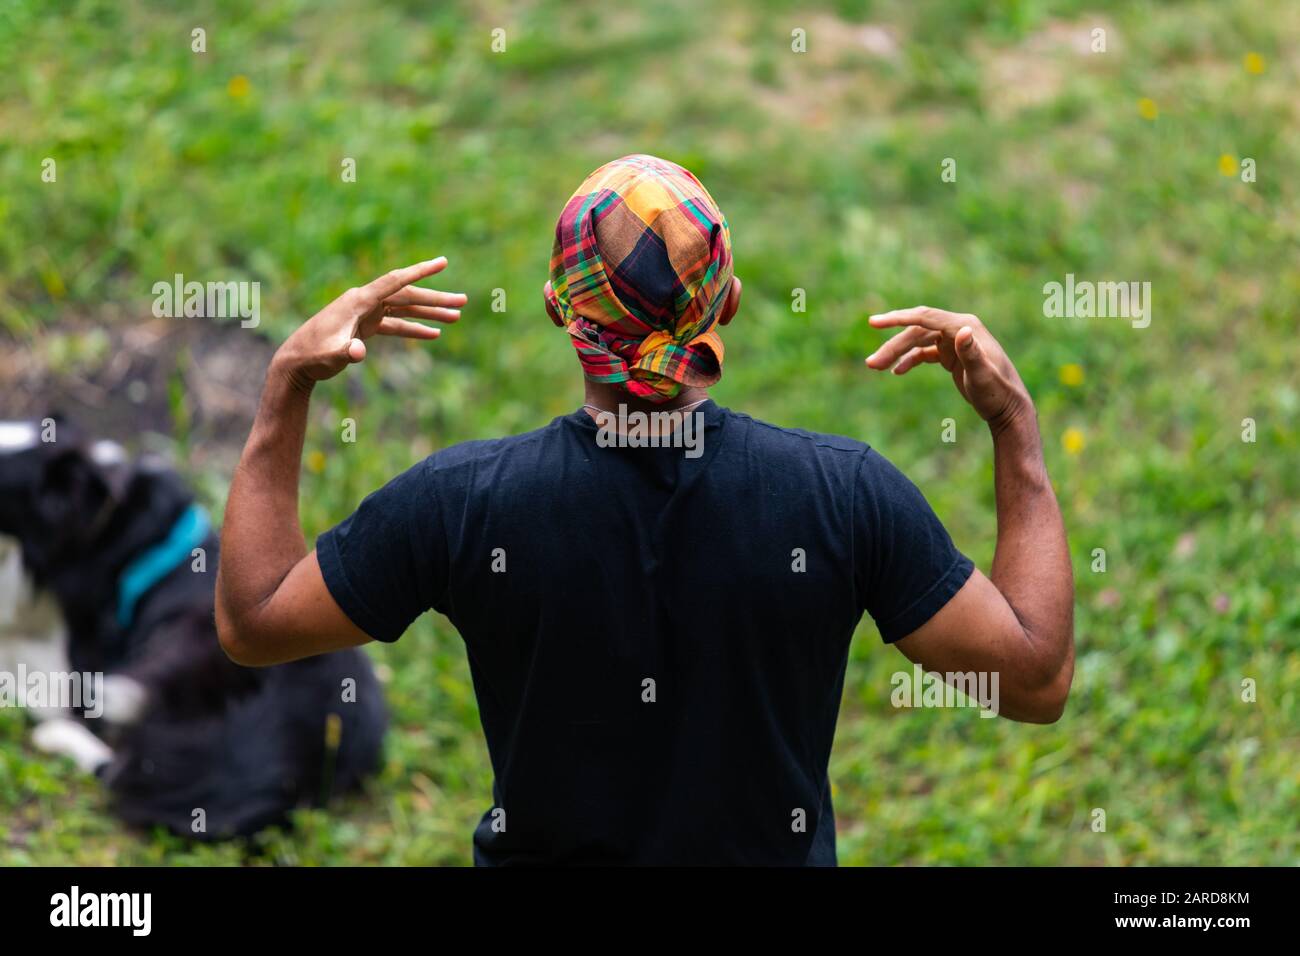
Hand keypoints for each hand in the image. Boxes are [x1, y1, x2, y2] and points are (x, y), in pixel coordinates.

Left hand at [273, 257, 465, 390]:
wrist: (295, 363)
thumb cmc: (312, 356)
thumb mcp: (330, 356)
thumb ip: (345, 353)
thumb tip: (358, 353)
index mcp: (359, 300)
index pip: (395, 281)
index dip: (420, 271)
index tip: (443, 263)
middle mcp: (364, 301)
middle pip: (407, 295)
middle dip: (436, 298)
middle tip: (464, 301)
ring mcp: (366, 313)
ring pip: (405, 308)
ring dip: (430, 312)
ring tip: (457, 317)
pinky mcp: (365, 326)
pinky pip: (396, 324)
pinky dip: (415, 328)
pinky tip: (434, 334)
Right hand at [866, 306, 1031, 431]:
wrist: (1008, 408)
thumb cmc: (997, 393)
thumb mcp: (982, 376)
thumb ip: (972, 353)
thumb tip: (963, 331)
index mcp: (965, 327)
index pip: (925, 318)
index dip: (898, 319)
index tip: (874, 323)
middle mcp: (959, 329)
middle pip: (917, 331)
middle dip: (892, 346)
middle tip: (870, 363)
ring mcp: (955, 341)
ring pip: (917, 341)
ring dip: (896, 353)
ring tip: (875, 367)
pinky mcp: (952, 355)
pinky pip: (924, 352)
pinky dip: (909, 360)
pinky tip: (896, 371)